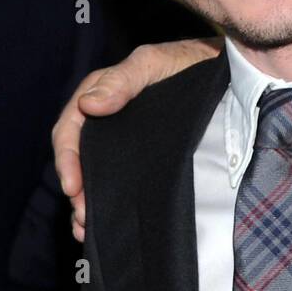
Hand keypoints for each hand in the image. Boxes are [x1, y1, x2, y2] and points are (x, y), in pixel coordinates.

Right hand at [53, 38, 221, 241]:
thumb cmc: (185, 61)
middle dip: (77, 190)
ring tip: (88, 228)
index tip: (73, 186)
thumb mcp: (152, 63)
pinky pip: (121, 181)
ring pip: (96, 175)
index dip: (67, 159)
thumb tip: (89, 105)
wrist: (224, 73)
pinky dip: (109, 204)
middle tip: (83, 216)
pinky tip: (106, 225)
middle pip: (79, 160)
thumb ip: (121, 80)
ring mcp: (124, 141)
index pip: (70, 130)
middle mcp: (106, 122)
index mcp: (100, 97)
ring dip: (89, 203)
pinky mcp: (144, 157)